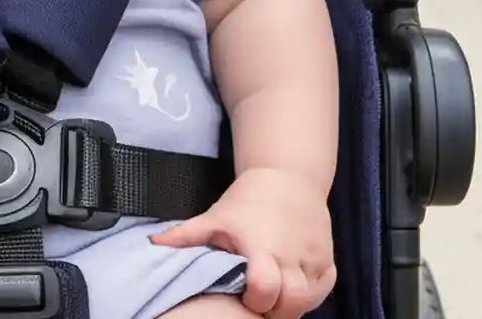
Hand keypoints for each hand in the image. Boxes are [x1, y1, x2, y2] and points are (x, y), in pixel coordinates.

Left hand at [149, 168, 335, 318]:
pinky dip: (308, 296)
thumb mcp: (215, 216)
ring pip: (308, 301)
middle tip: (258, 301)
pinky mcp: (328, 261)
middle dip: (274, 310)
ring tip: (272, 295)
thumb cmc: (247, 201)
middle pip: (292, 304)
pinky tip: (290, 288)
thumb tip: (152, 244)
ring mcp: (314, 259)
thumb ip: (186, 235)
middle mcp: (291, 255)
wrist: (288, 177)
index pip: (265, 289)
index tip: (244, 295)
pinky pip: (323, 291)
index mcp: (262, 246)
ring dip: (291, 305)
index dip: (255, 300)